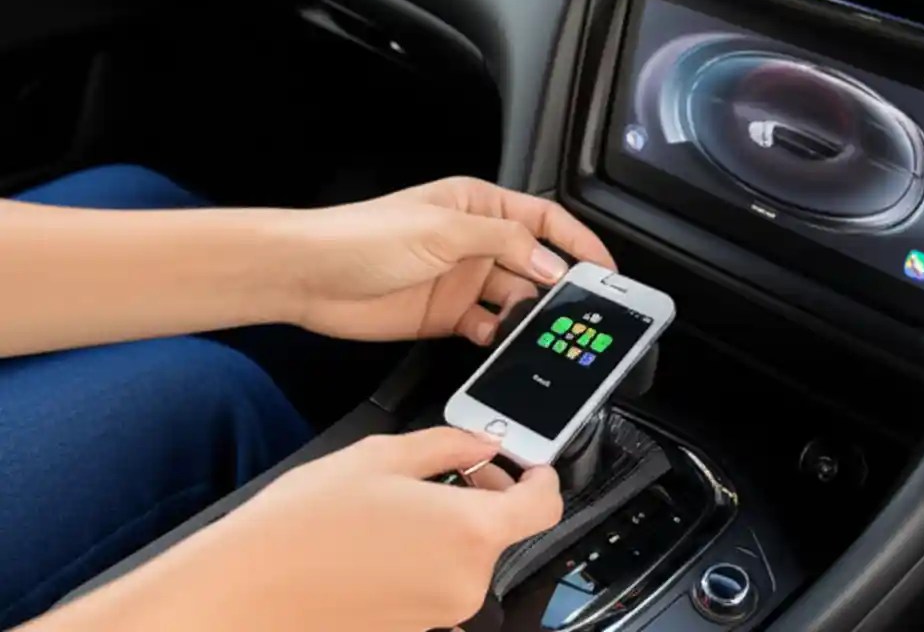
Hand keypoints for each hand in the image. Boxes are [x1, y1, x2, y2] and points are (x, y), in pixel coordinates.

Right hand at [27, 428, 562, 631]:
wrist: (245, 591)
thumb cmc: (304, 525)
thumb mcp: (382, 457)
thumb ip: (449, 446)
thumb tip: (483, 444)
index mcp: (471, 533)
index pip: (545, 506)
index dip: (540, 477)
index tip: (525, 463)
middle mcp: (466, 582)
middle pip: (503, 532)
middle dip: (486, 496)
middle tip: (449, 472)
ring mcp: (441, 614)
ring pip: (469, 557)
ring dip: (452, 526)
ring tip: (399, 505)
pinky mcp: (414, 630)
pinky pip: (439, 584)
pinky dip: (428, 558)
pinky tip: (383, 540)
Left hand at [278, 176, 614, 343]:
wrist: (307, 276)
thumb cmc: (360, 236)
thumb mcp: (441, 230)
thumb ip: (503, 243)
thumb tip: (550, 262)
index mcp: (477, 207)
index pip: (544, 221)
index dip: (578, 241)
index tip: (604, 268)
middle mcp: (474, 242)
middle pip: (535, 263)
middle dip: (559, 286)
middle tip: (580, 311)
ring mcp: (461, 280)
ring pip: (515, 300)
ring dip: (529, 316)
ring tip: (543, 332)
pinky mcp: (446, 316)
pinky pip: (488, 328)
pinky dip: (499, 338)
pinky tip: (500, 342)